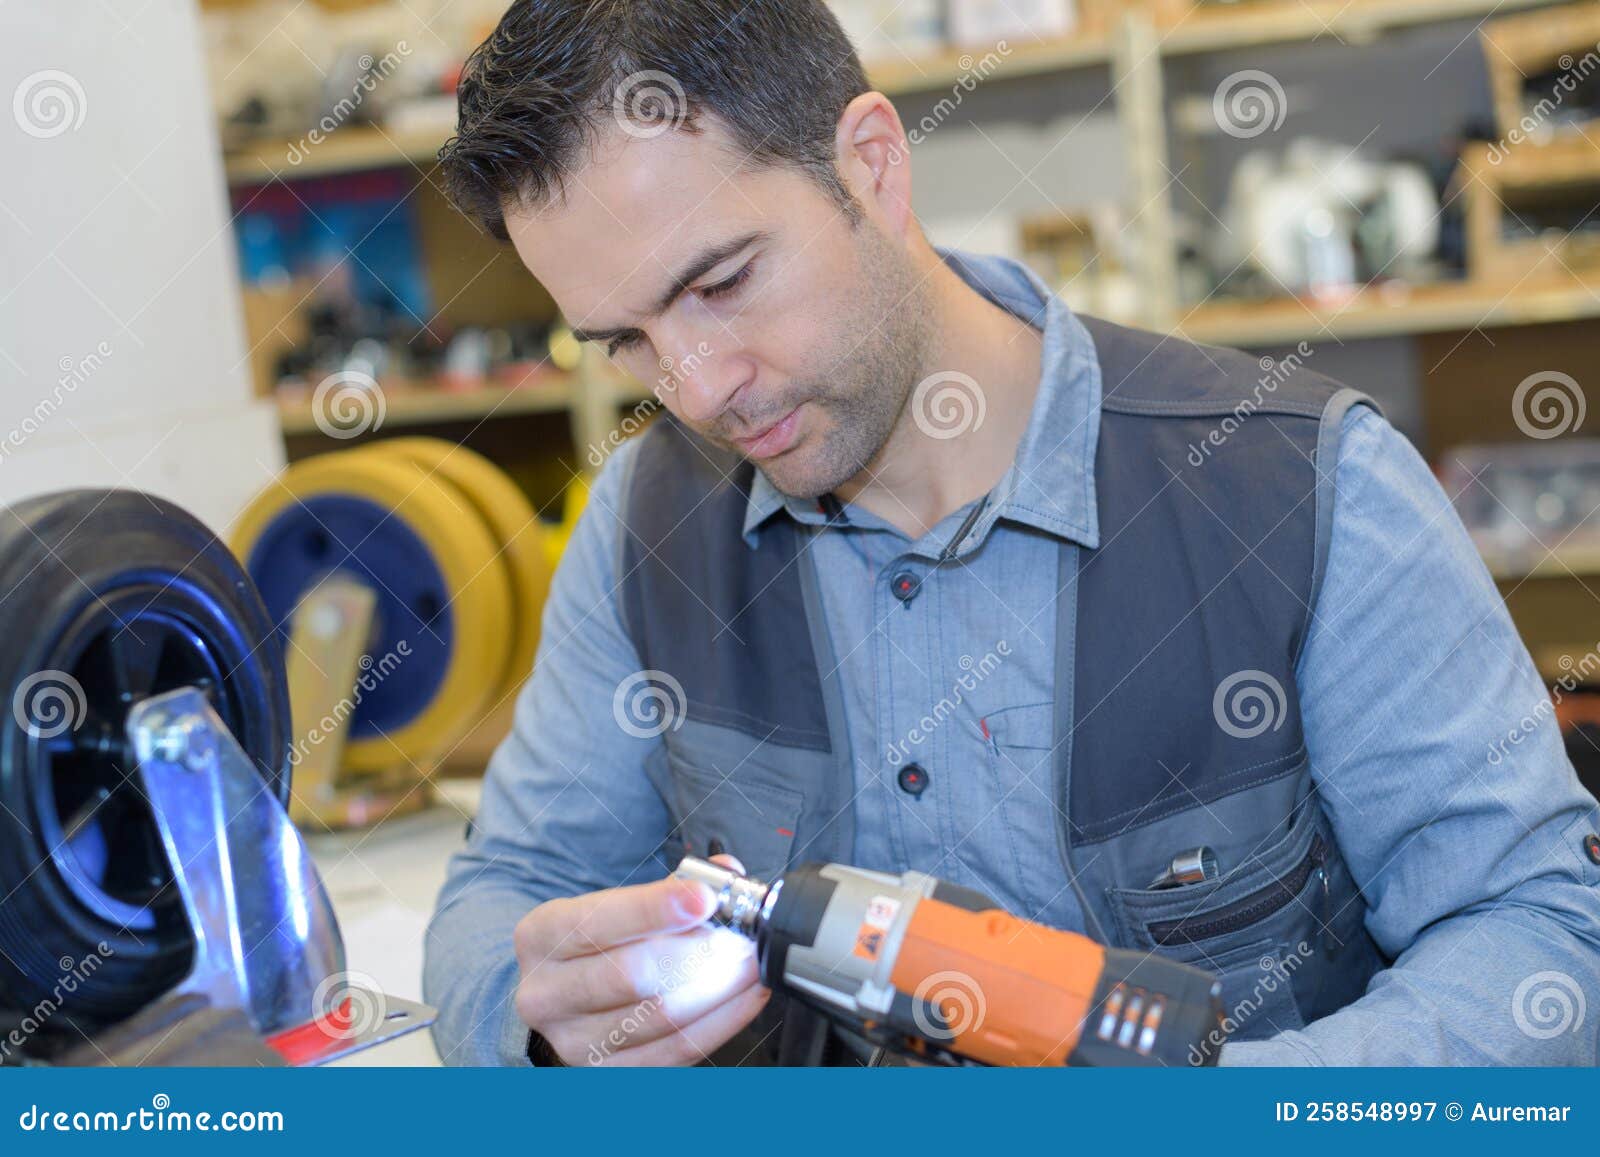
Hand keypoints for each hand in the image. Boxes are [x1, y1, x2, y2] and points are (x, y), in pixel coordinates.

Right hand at [512, 855, 770, 1065]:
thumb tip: (725, 875)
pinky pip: (677, 1052)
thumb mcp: (608, 907)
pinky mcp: (607, 1076)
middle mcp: (546, 994)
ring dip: (719, 988)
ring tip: (750, 963)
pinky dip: (722, 1021)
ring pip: (661, 1018)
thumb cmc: (594, 946)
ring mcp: (573, 1042)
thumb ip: (667, 888)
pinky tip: (746, 996)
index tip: (705, 898)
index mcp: (541, 937)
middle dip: (699, 953)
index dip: (655, 909)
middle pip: (631, 976)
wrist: (561, 1002)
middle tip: (739, 937)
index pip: (598, 922)